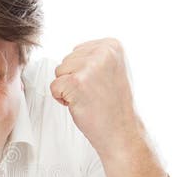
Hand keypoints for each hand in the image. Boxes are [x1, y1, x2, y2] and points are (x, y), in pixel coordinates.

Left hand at [50, 38, 140, 156]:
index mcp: (112, 45)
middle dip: (75, 79)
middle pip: (67, 60)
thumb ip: (96, 56)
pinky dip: (62, 99)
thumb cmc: (115, 105)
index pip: (78, 51)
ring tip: (89, 98)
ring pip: (59, 71)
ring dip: (69, 88)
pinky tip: (81, 104)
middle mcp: (103, 52)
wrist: (121, 131)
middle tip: (94, 94)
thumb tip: (75, 52)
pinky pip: (54, 86)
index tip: (100, 84)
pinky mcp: (76, 81)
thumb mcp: (114, 69)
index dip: (83, 71)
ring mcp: (90, 66)